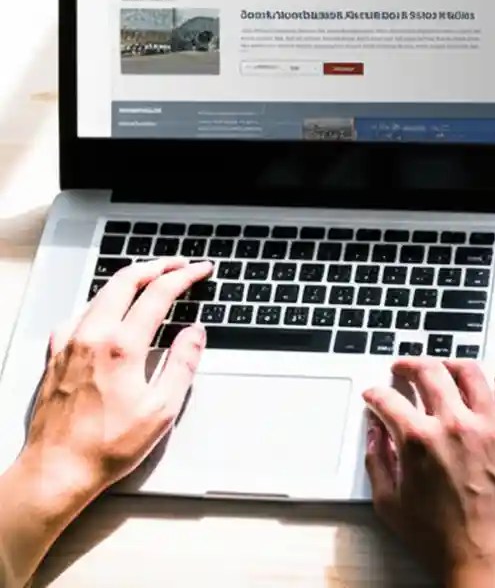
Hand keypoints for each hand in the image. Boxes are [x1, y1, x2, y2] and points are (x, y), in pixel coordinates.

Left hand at [19, 257, 213, 500]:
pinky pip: (78, 314)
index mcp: (121, 346)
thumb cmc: (108, 445)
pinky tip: (107, 312)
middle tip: (179, 264)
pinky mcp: (54, 355)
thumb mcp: (162, 409)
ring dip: (129, 280)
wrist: (57, 468)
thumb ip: (182, 364)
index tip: (201, 270)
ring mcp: (68, 343)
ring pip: (100, 293)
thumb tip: (195, 333)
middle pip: (125, 281)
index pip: (158, 294)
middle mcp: (91, 336)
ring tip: (150, 279)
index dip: (184, 276)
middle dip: (157, 266)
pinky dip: (100, 302)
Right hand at [363, 359, 494, 586]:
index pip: (389, 400)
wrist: (487, 557)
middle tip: (404, 368)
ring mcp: (491, 426)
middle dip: (410, 365)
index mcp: (418, 440)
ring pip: (472, 374)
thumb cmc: (439, 539)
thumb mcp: (390, 504)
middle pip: (429, 373)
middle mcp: (455, 424)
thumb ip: (378, 462)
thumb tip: (375, 432)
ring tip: (446, 367)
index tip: (374, 396)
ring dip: (453, 364)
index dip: (375, 395)